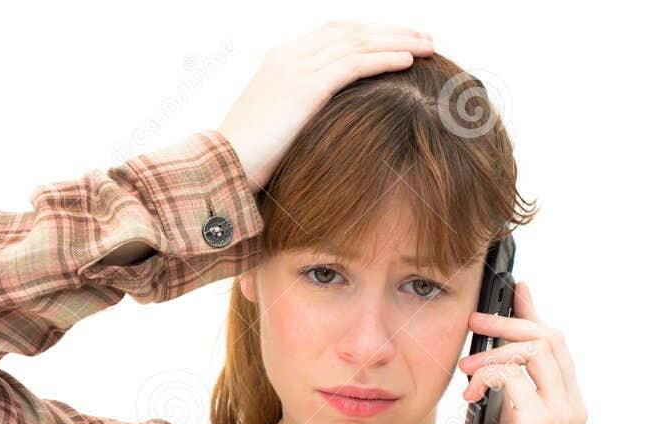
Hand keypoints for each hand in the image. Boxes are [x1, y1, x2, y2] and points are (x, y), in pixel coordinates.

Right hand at [217, 22, 434, 191]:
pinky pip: (354, 64)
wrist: (221, 168)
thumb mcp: (274, 126)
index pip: (333, 34)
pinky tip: (408, 62)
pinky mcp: (305, 87)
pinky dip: (384, 59)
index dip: (369, 33)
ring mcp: (295, 68)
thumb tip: (326, 123)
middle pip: (351, 31)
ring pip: (357, 42)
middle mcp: (288, 56)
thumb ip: (299, 112)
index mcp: (279, 61)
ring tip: (427, 46)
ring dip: (397, 41)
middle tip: (423, 37)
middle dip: (390, 31)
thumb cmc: (245, 160)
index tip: (397, 41)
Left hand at [457, 282, 587, 423]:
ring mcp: (561, 413)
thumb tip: (490, 375)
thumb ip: (512, 402)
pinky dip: (489, 376)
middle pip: (550, 338)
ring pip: (536, 351)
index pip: (557, 344)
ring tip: (466, 369)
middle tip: (475, 320)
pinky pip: (516, 378)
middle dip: (510, 322)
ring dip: (494, 352)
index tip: (516, 290)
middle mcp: (571, 403)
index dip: (535, 313)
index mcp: (567, 403)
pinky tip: (470, 394)